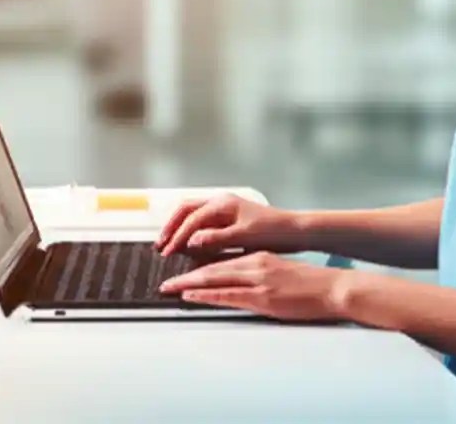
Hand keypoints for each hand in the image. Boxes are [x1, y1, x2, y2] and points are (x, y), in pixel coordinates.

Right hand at [155, 194, 305, 255]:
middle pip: (186, 210)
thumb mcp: (243, 236)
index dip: (177, 236)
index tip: (168, 252)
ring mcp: (225, 208)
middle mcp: (221, 202)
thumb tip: (192, 240)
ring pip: (193, 214)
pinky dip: (191, 230)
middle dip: (171, 227)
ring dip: (179, 228)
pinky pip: (203, 221)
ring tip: (169, 244)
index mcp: (222, 204)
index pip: (191, 219)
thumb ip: (216, 238)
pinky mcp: (229, 217)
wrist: (294, 230)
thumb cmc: (273, 231)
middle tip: (160, 245)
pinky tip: (189, 244)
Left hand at [158, 251, 350, 321]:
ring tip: (169, 288)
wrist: (331, 288)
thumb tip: (238, 283)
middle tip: (165, 281)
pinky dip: (205, 294)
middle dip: (185, 276)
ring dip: (188, 284)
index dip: (197, 268)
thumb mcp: (279, 272)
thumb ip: (257, 275)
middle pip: (211, 268)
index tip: (181, 273)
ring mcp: (257, 280)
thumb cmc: (309, 284)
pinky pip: (227, 294)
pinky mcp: (262, 296)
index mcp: (258, 258)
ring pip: (214, 279)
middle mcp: (254, 265)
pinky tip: (191, 295)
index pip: (220, 262)